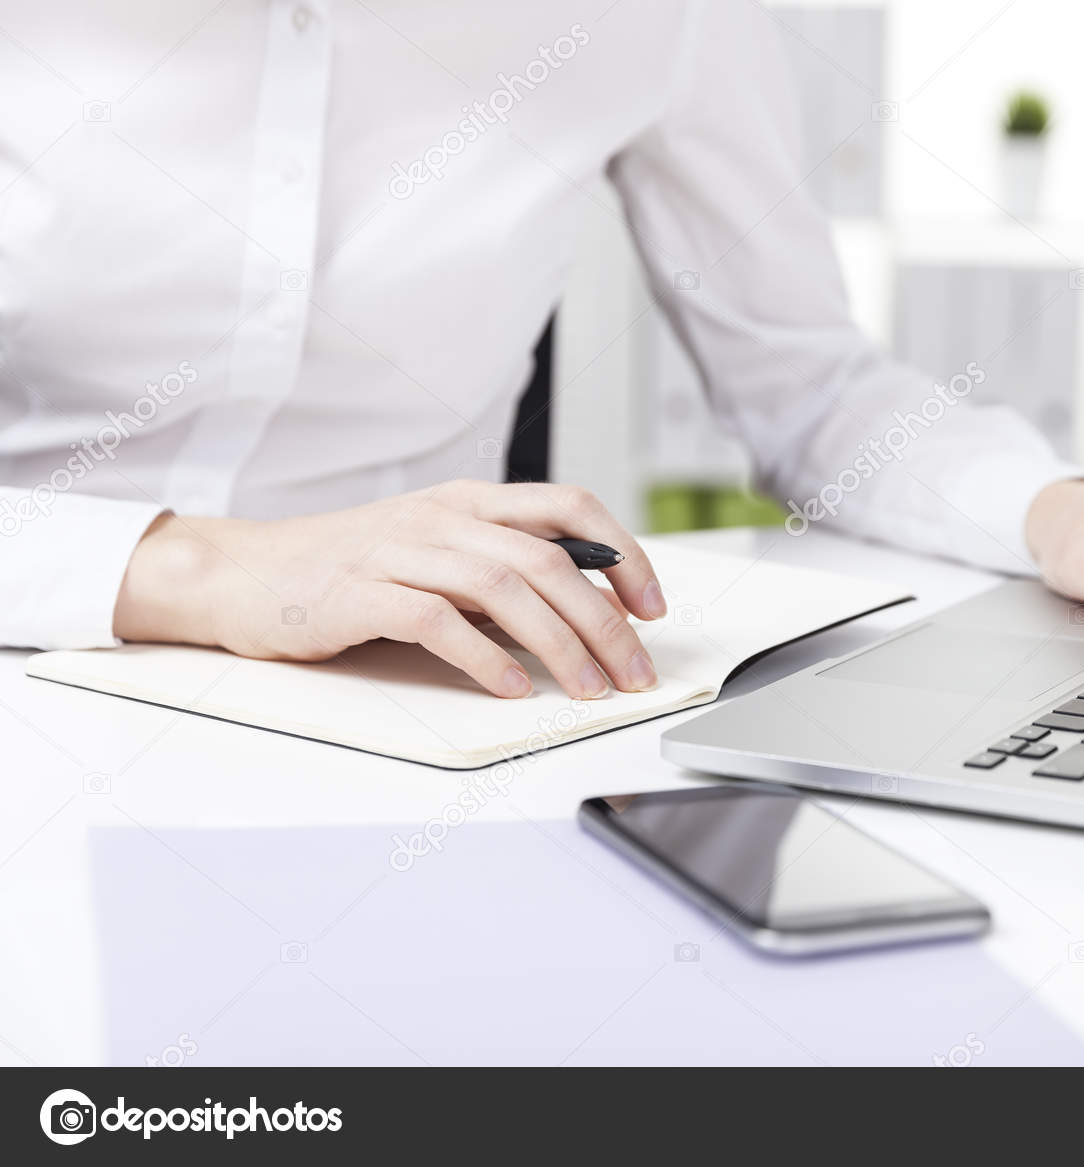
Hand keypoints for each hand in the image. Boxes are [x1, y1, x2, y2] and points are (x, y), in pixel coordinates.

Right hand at [113, 480, 666, 698]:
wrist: (243, 574)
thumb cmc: (348, 571)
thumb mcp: (436, 554)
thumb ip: (500, 572)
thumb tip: (583, 612)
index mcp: (469, 502)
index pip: (569, 507)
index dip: (623, 554)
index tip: (653, 607)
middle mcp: (442, 517)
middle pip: (549, 560)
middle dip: (604, 621)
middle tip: (633, 671)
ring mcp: (400, 550)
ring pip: (504, 587)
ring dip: (559, 644)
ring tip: (589, 689)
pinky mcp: (360, 592)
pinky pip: (437, 621)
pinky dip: (484, 656)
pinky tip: (513, 687)